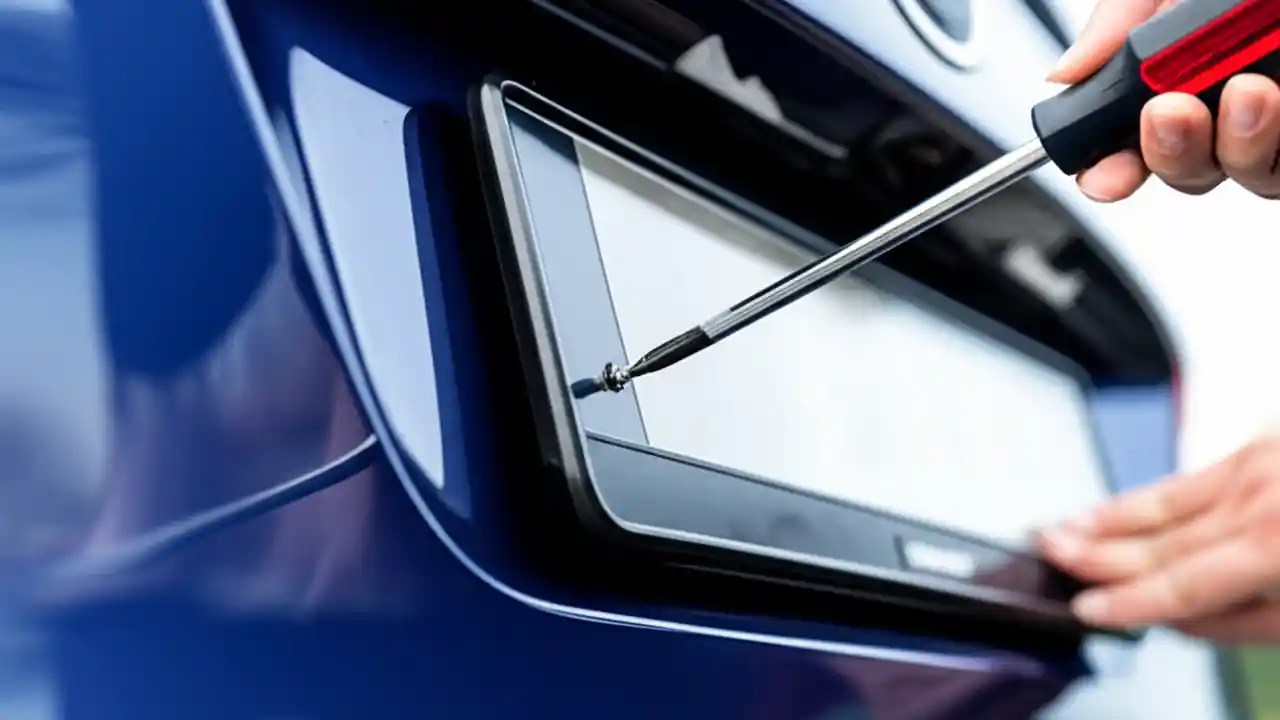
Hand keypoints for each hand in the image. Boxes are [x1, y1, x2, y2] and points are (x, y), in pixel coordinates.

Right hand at [1039, 436, 1279, 641]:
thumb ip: (1238, 622)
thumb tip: (1174, 620)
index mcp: (1274, 547)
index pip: (1180, 585)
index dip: (1127, 601)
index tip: (1086, 608)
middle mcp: (1256, 502)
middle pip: (1160, 540)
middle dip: (1096, 551)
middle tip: (1050, 552)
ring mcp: (1252, 468)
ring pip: (1160, 502)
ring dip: (1104, 519)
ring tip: (1062, 527)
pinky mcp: (1251, 450)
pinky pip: (1181, 481)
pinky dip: (1140, 499)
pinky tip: (1112, 508)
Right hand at [1050, 0, 1279, 201]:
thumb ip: (1117, 23)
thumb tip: (1067, 73)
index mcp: (1173, 77)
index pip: (1132, 150)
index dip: (1113, 171)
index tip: (1106, 174)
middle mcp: (1227, 102)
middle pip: (1192, 170)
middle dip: (1174, 151)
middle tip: (1169, 110)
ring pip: (1256, 173)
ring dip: (1244, 146)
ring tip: (1250, 92)